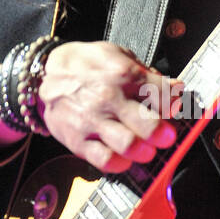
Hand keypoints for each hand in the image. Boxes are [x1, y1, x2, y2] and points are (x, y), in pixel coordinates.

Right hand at [37, 41, 182, 172]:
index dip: (176, 104)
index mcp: (123, 74)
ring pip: (129, 146)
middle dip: (165, 134)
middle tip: (167, 135)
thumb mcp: (117, 54)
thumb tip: (175, 88)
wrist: (43, 76)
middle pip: (150, 125)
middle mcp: (109, 98)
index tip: (176, 107)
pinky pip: (105, 160)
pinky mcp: (79, 141)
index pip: (163, 95)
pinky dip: (121, 164)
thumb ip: (147, 72)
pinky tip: (125, 158)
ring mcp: (93, 121)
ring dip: (146, 152)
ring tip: (148, 149)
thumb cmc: (85, 66)